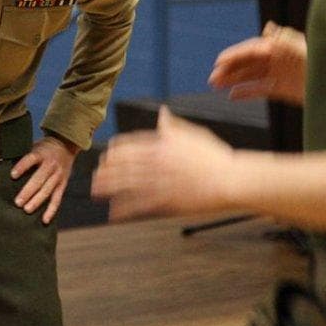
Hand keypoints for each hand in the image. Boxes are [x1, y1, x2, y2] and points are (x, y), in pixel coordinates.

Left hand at [11, 135, 76, 224]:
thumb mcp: (35, 147)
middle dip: (28, 191)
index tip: (13, 175)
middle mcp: (51, 165)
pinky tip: (45, 220)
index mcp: (42, 153)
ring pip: (47, 190)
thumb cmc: (44, 148)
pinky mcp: (63, 184)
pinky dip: (51, 210)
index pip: (31, 159)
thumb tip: (3, 167)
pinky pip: (57, 199)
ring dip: (37, 201)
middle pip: (39, 179)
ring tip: (27, 210)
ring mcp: (58, 176)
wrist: (66, 146)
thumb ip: (24, 158)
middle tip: (17, 202)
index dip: (22, 166)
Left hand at [91, 107, 236, 220]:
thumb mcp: (193, 134)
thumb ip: (173, 126)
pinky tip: (113, 213)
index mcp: (163, 143)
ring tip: (96, 190)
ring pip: (127, 184)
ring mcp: (160, 181)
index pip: (132, 144)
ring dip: (109, 187)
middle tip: (95, 173)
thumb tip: (162, 113)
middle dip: (107, 169)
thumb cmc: (215, 156)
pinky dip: (124, 209)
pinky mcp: (165, 201)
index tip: (108, 153)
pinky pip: (139, 205)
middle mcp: (157, 161)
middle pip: (124, 164)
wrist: (229, 180)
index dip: (117, 149)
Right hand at [209, 21, 306, 104]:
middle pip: (248, 63)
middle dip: (229, 69)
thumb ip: (287, 40)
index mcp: (280, 47)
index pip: (252, 49)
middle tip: (212, 79)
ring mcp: (279, 74)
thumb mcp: (306, 51)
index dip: (235, 55)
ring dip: (233, 80)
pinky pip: (260, 89)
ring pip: (250, 76)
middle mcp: (277, 59)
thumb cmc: (325, 63)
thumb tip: (268, 27)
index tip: (219, 62)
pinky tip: (232, 96)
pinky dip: (246, 92)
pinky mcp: (283, 89)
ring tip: (216, 86)